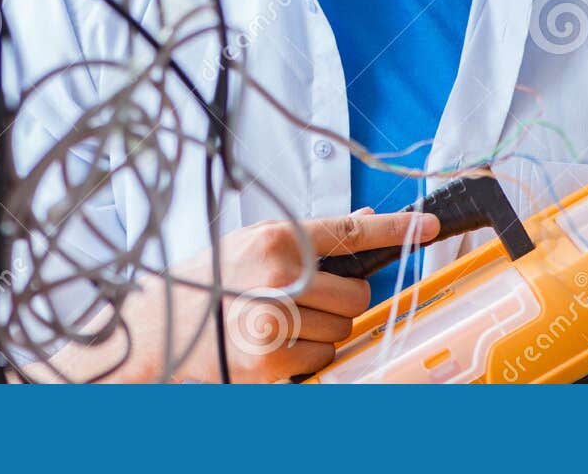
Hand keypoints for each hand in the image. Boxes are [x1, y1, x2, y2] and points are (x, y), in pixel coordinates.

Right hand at [123, 206, 439, 382]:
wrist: (162, 325)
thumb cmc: (208, 280)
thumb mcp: (251, 241)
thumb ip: (306, 237)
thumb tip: (362, 226)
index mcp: (276, 240)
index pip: (350, 232)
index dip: (395, 230)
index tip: (425, 226)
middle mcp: (279, 278)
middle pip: (356, 295)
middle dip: (342, 300)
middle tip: (308, 298)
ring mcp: (277, 323)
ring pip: (343, 331)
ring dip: (324, 330)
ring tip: (282, 320)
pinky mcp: (273, 361)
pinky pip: (324, 360)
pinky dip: (308, 356)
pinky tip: (277, 344)